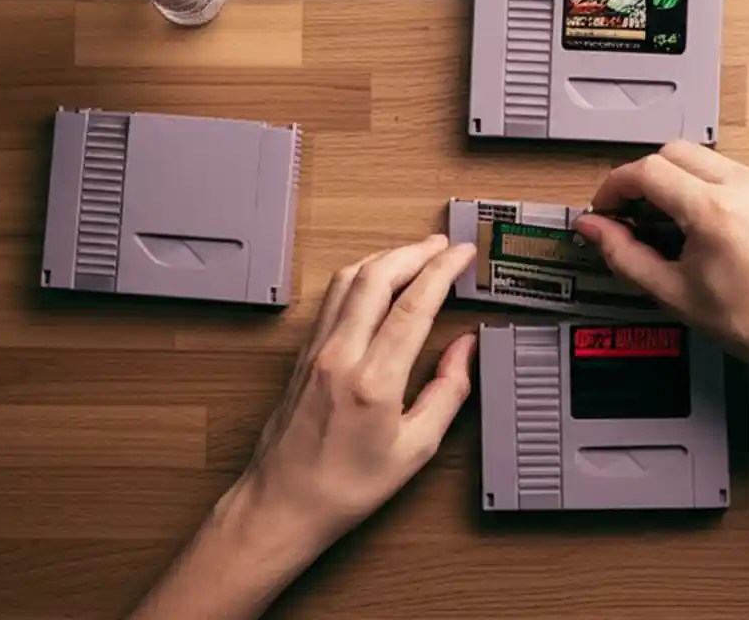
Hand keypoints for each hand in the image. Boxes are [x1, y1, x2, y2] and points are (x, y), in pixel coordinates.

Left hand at [132, 235, 477, 619]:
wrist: (283, 504)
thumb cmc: (346, 487)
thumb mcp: (415, 449)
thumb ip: (447, 392)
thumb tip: (466, 350)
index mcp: (373, 381)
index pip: (414, 305)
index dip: (442, 271)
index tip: (461, 254)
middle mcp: (339, 355)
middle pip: (377, 277)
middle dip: (414, 252)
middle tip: (443, 245)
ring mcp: (315, 351)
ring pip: (348, 281)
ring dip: (385, 258)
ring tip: (414, 253)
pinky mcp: (302, 355)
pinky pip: (332, 299)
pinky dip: (360, 277)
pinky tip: (376, 280)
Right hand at [574, 142, 748, 400]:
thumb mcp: (672, 292)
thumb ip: (624, 254)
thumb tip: (592, 228)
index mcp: (715, 212)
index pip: (648, 171)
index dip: (616, 186)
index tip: (605, 208)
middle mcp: (745, 186)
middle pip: (673, 152)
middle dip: (643, 178)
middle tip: (629, 214)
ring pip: (701, 158)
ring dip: (674, 180)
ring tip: (665, 222)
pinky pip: (728, 171)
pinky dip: (703, 186)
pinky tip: (698, 223)